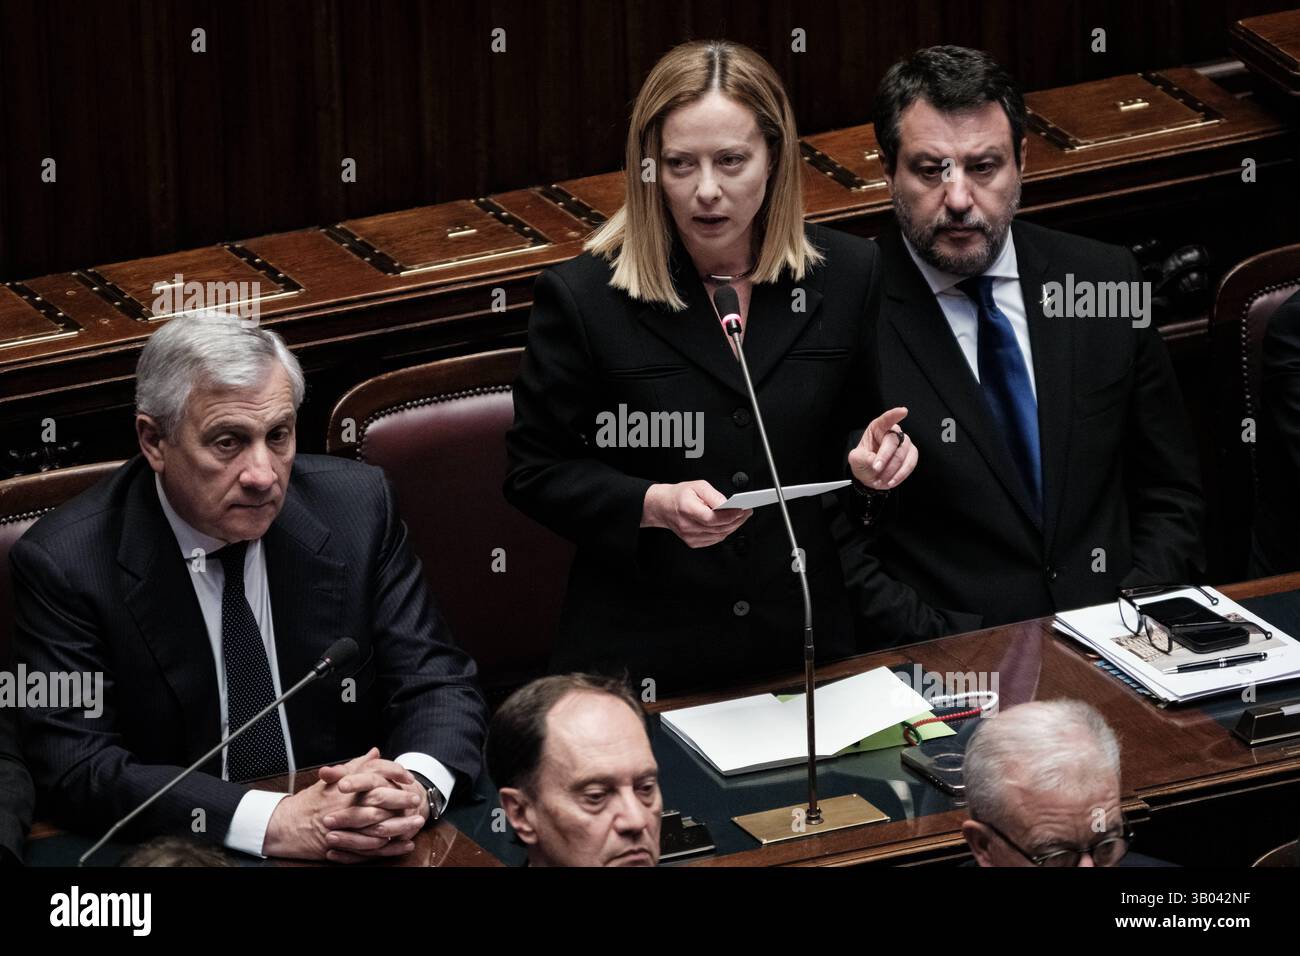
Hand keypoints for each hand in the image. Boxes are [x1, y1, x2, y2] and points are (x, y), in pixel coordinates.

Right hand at [261, 748, 417, 862]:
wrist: (287, 825)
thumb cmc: (311, 801)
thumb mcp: (333, 778)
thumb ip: (357, 765)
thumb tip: (375, 752)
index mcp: (345, 787)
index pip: (375, 776)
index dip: (394, 775)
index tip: (408, 778)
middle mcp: (345, 806)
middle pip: (380, 802)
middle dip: (401, 802)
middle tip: (416, 801)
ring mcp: (345, 828)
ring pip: (378, 828)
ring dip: (400, 826)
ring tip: (415, 823)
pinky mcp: (344, 846)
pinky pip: (370, 849)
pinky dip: (388, 848)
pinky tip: (402, 844)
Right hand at [640, 480, 751, 547]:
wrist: (663, 507)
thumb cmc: (679, 495)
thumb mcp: (697, 486)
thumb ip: (713, 495)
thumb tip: (727, 504)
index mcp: (687, 509)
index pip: (712, 518)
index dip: (730, 515)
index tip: (742, 509)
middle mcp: (688, 525)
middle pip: (718, 527)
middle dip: (737, 520)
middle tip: (747, 511)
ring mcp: (690, 536)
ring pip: (719, 535)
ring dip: (733, 527)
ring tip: (742, 517)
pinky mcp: (693, 542)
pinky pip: (714, 540)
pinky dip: (725, 532)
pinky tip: (731, 524)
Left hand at [849, 407, 917, 489]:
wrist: (871, 476)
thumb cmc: (864, 462)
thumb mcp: (856, 459)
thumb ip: (863, 458)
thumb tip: (875, 460)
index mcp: (877, 428)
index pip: (886, 419)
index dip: (895, 415)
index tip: (903, 411)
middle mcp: (893, 433)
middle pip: (893, 442)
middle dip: (884, 458)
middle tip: (875, 469)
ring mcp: (904, 444)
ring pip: (902, 455)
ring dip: (890, 470)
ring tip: (880, 479)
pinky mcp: (911, 455)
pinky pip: (910, 464)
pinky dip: (900, 475)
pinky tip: (891, 481)